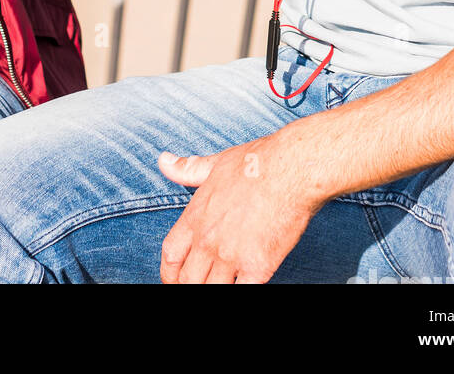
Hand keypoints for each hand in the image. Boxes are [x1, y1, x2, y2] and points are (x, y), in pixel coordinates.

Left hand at [157, 136, 321, 283]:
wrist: (289, 171)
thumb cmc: (254, 165)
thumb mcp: (214, 164)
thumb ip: (187, 169)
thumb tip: (164, 161)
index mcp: (195, 216)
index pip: (170, 254)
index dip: (169, 272)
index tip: (173, 278)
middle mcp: (208, 239)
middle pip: (186, 280)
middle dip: (187, 287)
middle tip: (196, 286)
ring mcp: (231, 256)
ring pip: (211, 290)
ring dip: (212, 290)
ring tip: (222, 285)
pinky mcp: (258, 267)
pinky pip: (242, 292)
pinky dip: (239, 292)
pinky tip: (244, 285)